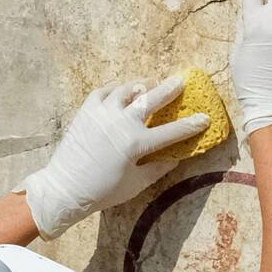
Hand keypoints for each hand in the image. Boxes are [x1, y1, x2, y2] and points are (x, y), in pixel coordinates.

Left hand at [15, 75, 209, 239]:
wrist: (65, 187)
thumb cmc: (103, 191)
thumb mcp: (135, 184)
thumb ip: (157, 169)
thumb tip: (174, 159)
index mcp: (137, 143)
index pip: (172, 132)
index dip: (191, 125)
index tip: (205, 118)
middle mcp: (122, 122)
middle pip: (152, 98)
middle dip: (170, 89)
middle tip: (180, 80)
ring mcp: (103, 112)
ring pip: (128, 89)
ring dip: (141, 86)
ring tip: (149, 85)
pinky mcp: (87, 109)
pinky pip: (105, 91)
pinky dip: (116, 89)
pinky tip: (122, 91)